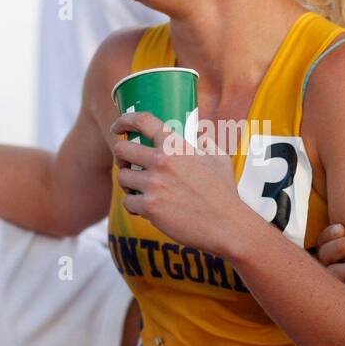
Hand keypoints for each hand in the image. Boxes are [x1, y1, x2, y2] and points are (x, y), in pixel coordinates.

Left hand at [110, 111, 260, 257]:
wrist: (226, 225)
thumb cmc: (224, 192)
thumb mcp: (219, 158)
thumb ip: (205, 141)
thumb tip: (198, 131)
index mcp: (176, 145)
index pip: (143, 121)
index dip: (125, 120)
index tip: (118, 127)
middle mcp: (161, 161)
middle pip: (122, 150)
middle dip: (121, 157)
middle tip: (128, 165)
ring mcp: (154, 184)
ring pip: (123, 178)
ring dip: (129, 184)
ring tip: (142, 190)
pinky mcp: (149, 207)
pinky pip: (128, 202)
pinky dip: (135, 206)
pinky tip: (147, 209)